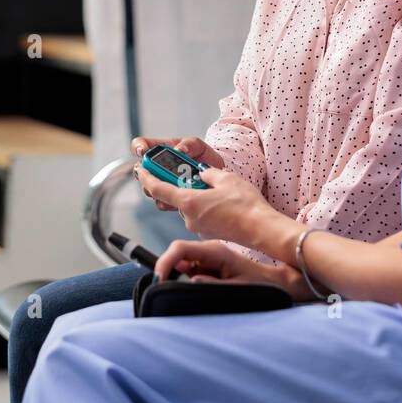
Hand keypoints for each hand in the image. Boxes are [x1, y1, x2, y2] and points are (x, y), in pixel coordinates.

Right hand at [131, 135, 224, 211]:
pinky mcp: (170, 197)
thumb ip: (189, 144)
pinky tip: (180, 198)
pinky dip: (170, 202)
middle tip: (156, 175)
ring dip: (158, 190)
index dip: (137, 148)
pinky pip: (162, 202)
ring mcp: (162, 183)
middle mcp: (156, 167)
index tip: (143, 152)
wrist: (213, 171)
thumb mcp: (197, 145)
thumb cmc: (202, 154)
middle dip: (146, 175)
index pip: (139, 145)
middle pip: (140, 172)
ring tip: (172, 187)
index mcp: (159, 150)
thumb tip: (179, 150)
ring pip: (150, 189)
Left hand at [135, 162, 274, 246]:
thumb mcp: (225, 178)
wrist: (261, 229)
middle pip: (175, 198)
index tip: (140, 170)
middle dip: (179, 185)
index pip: (158, 189)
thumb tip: (202, 174)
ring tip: (214, 188)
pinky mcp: (207, 232)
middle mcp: (189, 217)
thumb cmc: (245, 204)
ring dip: (195, 196)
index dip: (147, 178)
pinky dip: (203, 206)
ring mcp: (198, 227)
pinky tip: (221, 201)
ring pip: (189, 207)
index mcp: (189, 202)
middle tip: (189, 173)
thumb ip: (208, 173)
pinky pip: (199, 215)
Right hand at [155, 239, 311, 300]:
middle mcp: (210, 251)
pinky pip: (192, 271)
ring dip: (177, 278)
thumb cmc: (262, 286)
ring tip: (182, 295)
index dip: (165, 262)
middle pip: (178, 256)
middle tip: (166, 290)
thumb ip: (213, 285)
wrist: (278, 284)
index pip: (180, 249)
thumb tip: (191, 281)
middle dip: (168, 272)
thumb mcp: (238, 289)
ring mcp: (210, 258)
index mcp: (215, 251)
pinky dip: (187, 281)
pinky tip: (195, 293)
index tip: (158, 279)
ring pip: (183, 265)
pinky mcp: (212, 266)